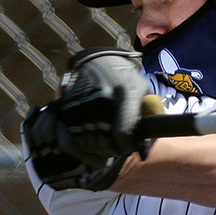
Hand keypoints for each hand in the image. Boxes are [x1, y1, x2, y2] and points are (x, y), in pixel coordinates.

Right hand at [23, 48, 156, 190]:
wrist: (98, 61)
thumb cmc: (126, 83)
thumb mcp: (144, 95)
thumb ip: (149, 122)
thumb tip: (143, 153)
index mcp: (127, 92)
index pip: (123, 134)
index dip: (124, 147)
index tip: (126, 147)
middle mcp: (103, 94)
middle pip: (102, 141)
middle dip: (108, 150)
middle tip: (112, 148)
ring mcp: (82, 97)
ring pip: (83, 140)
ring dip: (91, 147)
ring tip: (99, 141)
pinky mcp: (65, 100)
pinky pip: (68, 132)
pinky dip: (77, 139)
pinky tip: (86, 133)